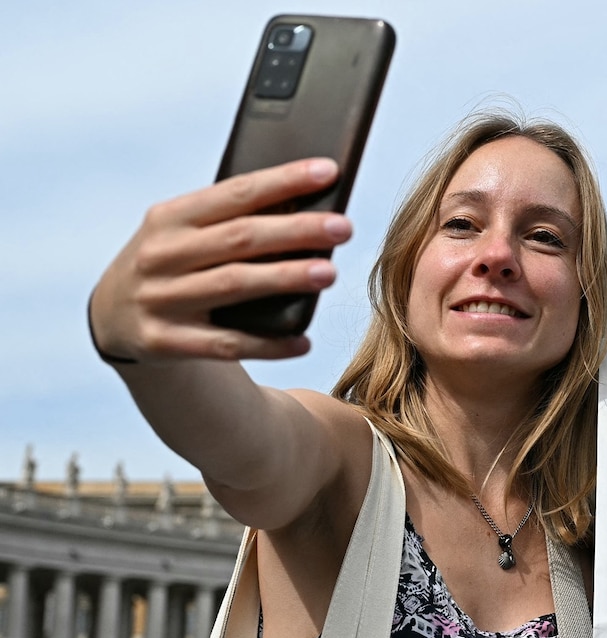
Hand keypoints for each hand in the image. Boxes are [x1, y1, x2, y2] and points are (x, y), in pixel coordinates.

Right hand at [89, 157, 352, 363]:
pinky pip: (226, 345)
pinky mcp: (164, 341)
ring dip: (284, 278)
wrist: (113, 317)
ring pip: (233, 286)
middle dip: (295, 230)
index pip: (235, 193)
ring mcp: (160, 299)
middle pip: (239, 238)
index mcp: (169, 217)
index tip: (328, 171)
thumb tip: (309, 209)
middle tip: (343, 227)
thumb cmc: (172, 263)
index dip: (283, 181)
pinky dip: (268, 344)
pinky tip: (303, 341)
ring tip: (328, 273)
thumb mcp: (184, 233)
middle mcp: (160, 255)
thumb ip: (231, 221)